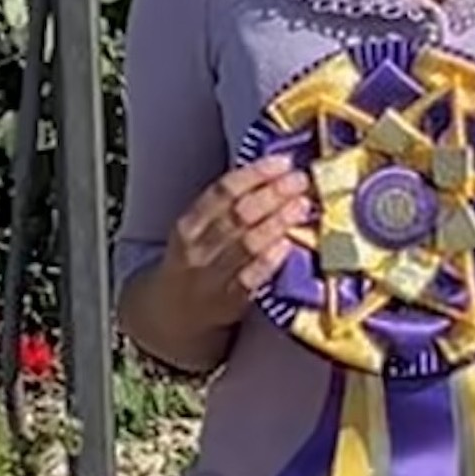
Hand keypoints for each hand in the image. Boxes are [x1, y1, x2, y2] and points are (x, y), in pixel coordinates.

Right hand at [151, 156, 311, 343]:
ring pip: (247, 244)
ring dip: (277, 221)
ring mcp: (212, 276)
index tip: (282, 162)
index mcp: (189, 224)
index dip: (254, 174)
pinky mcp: (229, 301)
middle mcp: (197, 248)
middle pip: (238, 214)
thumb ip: (228, 207)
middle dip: (273, 193)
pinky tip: (288, 244)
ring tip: (302, 205)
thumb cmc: (196, 262)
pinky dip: (270, 259)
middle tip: (300, 180)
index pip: (222, 191)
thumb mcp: (198, 231)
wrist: (173, 313)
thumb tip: (275, 177)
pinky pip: (251, 277)